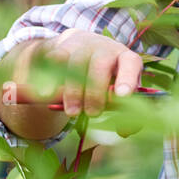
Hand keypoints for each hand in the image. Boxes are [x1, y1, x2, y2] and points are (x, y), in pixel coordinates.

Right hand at [6, 28, 143, 117]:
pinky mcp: (62, 47)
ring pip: (77, 65)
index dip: (127, 78)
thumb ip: (124, 110)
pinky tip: (47, 94)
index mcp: (126, 58)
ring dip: (74, 91)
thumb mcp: (118, 89)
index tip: (122, 95)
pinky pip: (56, 60)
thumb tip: (125, 131)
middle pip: (100, 65)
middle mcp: (106, 48)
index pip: (131, 63)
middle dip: (96, 92)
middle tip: (93, 114)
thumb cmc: (107, 77)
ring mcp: (83, 46)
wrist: (81, 49)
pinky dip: (51, 78)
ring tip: (73, 113)